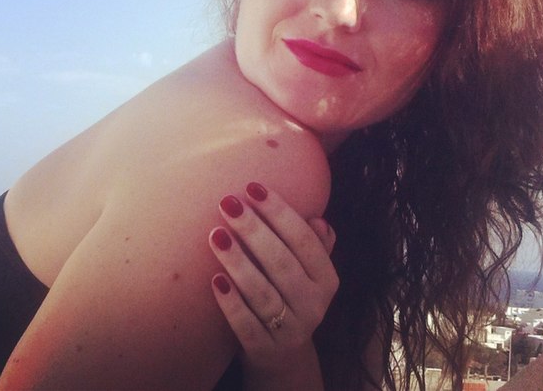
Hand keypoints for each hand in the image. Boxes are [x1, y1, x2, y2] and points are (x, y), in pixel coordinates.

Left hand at [208, 182, 338, 383]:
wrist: (283, 354)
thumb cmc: (290, 293)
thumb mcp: (308, 271)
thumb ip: (313, 244)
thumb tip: (317, 220)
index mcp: (326, 278)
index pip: (304, 240)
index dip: (280, 212)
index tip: (253, 187)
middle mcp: (314, 304)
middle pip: (282, 263)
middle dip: (254, 230)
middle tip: (228, 203)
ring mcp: (291, 329)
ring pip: (263, 293)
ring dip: (239, 262)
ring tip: (216, 235)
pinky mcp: (266, 349)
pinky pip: (247, 325)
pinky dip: (232, 304)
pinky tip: (215, 281)